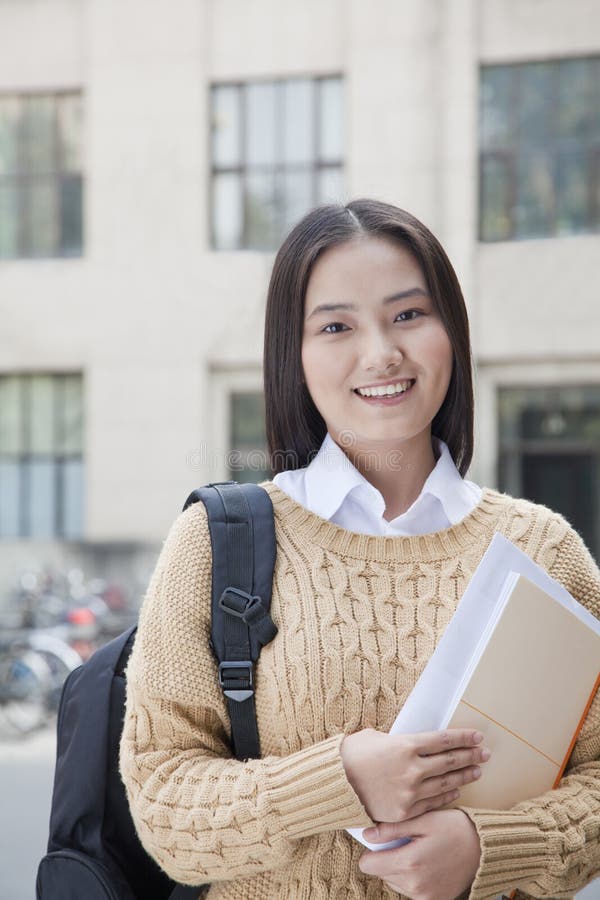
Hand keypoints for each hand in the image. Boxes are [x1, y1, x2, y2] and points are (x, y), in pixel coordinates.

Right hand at [341, 728, 489, 822]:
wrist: (335, 783)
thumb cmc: (352, 754)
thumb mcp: (376, 736)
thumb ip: (399, 741)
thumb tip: (412, 742)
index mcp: (406, 745)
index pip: (443, 740)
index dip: (463, 738)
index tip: (477, 737)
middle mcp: (413, 768)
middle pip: (449, 761)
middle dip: (470, 756)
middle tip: (484, 753)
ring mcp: (410, 792)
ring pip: (445, 783)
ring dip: (463, 776)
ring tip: (476, 771)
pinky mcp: (405, 811)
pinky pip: (432, 802)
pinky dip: (447, 795)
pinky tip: (456, 790)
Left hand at [359, 809, 481, 899]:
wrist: (485, 848)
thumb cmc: (454, 828)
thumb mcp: (423, 820)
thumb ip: (392, 829)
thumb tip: (367, 834)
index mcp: (409, 862)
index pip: (368, 865)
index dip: (372, 850)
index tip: (383, 840)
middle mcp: (414, 885)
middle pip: (381, 873)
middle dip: (388, 857)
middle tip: (406, 842)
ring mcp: (425, 896)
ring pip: (395, 882)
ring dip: (400, 868)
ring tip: (418, 851)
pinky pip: (411, 891)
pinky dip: (413, 878)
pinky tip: (426, 863)